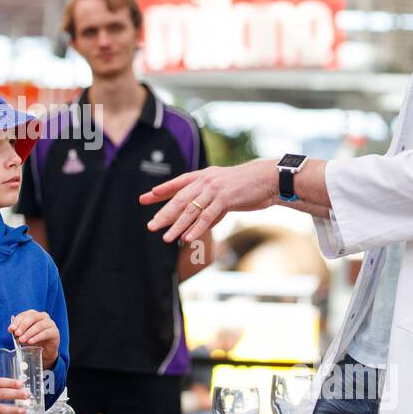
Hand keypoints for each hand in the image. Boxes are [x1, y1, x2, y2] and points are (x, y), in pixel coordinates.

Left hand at [9, 309, 58, 366]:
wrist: (45, 351)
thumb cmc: (34, 340)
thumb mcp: (24, 335)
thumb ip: (19, 331)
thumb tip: (12, 330)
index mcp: (34, 314)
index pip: (24, 315)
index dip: (17, 321)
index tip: (11, 329)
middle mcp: (43, 316)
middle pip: (32, 317)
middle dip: (23, 326)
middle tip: (17, 334)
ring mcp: (50, 323)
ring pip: (39, 325)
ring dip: (29, 333)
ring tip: (22, 340)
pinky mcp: (55, 332)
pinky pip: (45, 333)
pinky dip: (36, 337)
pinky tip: (30, 342)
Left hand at [139, 159, 277, 243]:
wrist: (268, 179)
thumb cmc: (247, 187)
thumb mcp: (224, 193)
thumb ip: (210, 207)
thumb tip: (201, 225)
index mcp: (203, 176)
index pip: (176, 184)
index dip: (160, 191)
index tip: (144, 198)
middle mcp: (205, 180)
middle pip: (179, 199)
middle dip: (163, 213)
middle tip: (151, 225)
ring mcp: (214, 189)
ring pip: (190, 210)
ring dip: (177, 226)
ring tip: (166, 238)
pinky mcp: (225, 198)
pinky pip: (207, 216)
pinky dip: (196, 228)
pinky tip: (187, 238)